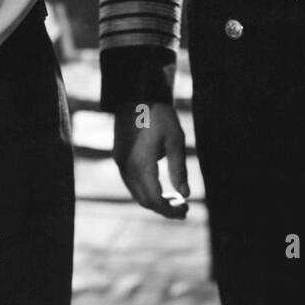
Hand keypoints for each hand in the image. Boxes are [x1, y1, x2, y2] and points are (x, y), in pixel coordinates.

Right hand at [114, 101, 190, 219]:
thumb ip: (179, 169)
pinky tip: (159, 187)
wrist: (135, 94)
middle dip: (164, 209)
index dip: (170, 210)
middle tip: (183, 209)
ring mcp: (120, 163)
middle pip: (144, 200)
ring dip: (154, 201)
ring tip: (174, 200)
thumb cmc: (159, 115)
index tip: (186, 210)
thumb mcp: (175, 140)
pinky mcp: (118, 157)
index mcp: (141, 165)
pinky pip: (131, 183)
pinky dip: (145, 191)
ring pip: (136, 193)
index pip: (155, 199)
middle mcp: (127, 168)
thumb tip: (185, 194)